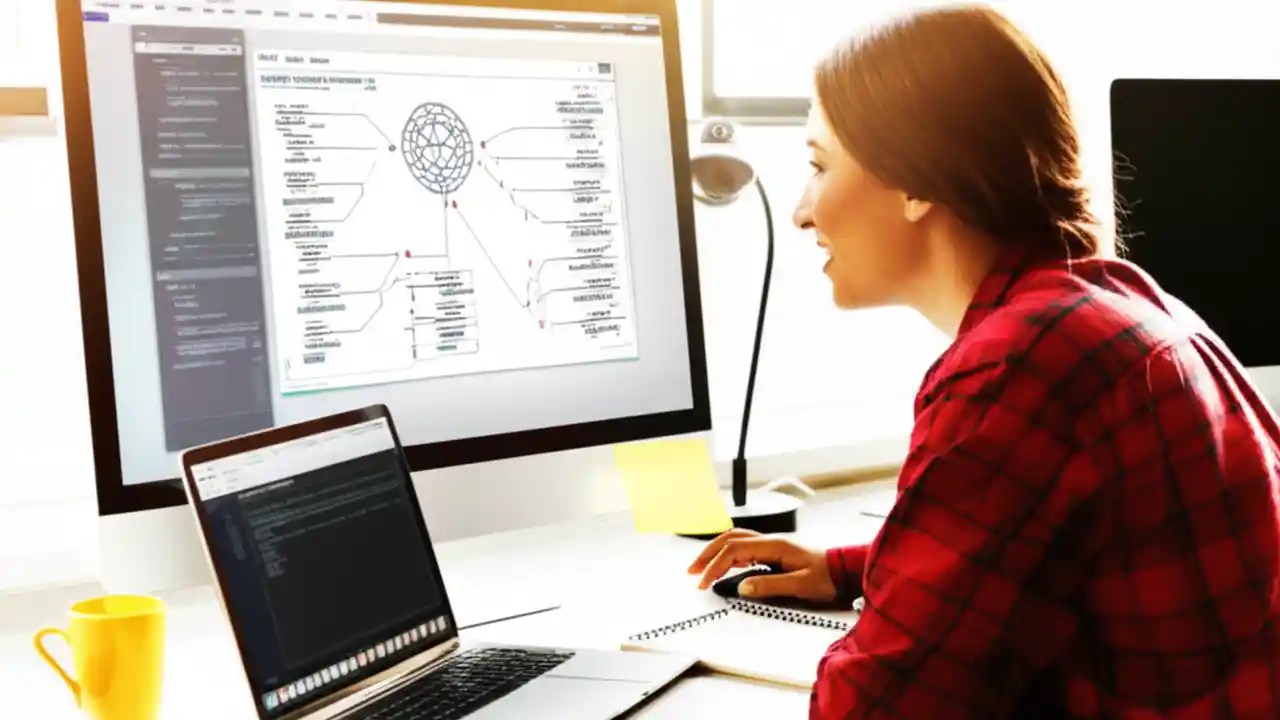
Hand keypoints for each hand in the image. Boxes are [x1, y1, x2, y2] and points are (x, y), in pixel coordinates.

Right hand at [686, 529, 837, 602]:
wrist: (845, 569)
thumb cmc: (827, 576)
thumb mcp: (800, 585)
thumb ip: (769, 585)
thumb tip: (742, 587)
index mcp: (774, 545)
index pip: (734, 550)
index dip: (715, 566)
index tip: (704, 582)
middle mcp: (770, 540)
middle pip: (729, 539)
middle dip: (707, 554)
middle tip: (692, 571)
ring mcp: (772, 543)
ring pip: (735, 540)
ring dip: (716, 551)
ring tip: (701, 566)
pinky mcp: (775, 550)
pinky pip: (745, 546)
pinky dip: (728, 553)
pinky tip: (724, 564)